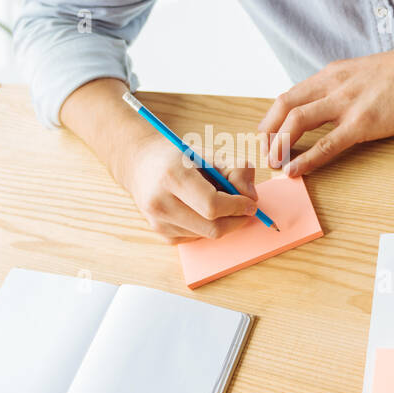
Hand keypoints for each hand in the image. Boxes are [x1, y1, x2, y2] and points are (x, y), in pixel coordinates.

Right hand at [110, 125, 258, 243]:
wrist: (142, 164)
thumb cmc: (179, 157)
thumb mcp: (209, 154)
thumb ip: (236, 170)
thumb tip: (251, 198)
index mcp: (173, 176)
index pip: (212, 205)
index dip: (237, 207)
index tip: (250, 203)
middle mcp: (160, 202)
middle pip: (213, 227)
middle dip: (236, 220)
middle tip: (246, 209)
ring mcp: (158, 221)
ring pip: (206, 235)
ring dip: (222, 223)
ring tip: (221, 203)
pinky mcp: (160, 233)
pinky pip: (195, 238)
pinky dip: (206, 227)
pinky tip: (201, 210)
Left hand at [257, 46, 393, 176]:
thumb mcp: (356, 73)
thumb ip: (335, 89)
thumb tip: (317, 108)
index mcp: (328, 75)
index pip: (287, 96)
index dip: (271, 119)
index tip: (267, 137)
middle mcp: (331, 86)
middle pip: (284, 106)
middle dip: (268, 133)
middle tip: (265, 153)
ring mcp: (345, 104)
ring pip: (297, 121)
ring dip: (280, 144)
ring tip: (275, 163)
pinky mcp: (361, 123)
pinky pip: (326, 144)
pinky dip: (306, 159)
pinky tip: (295, 171)